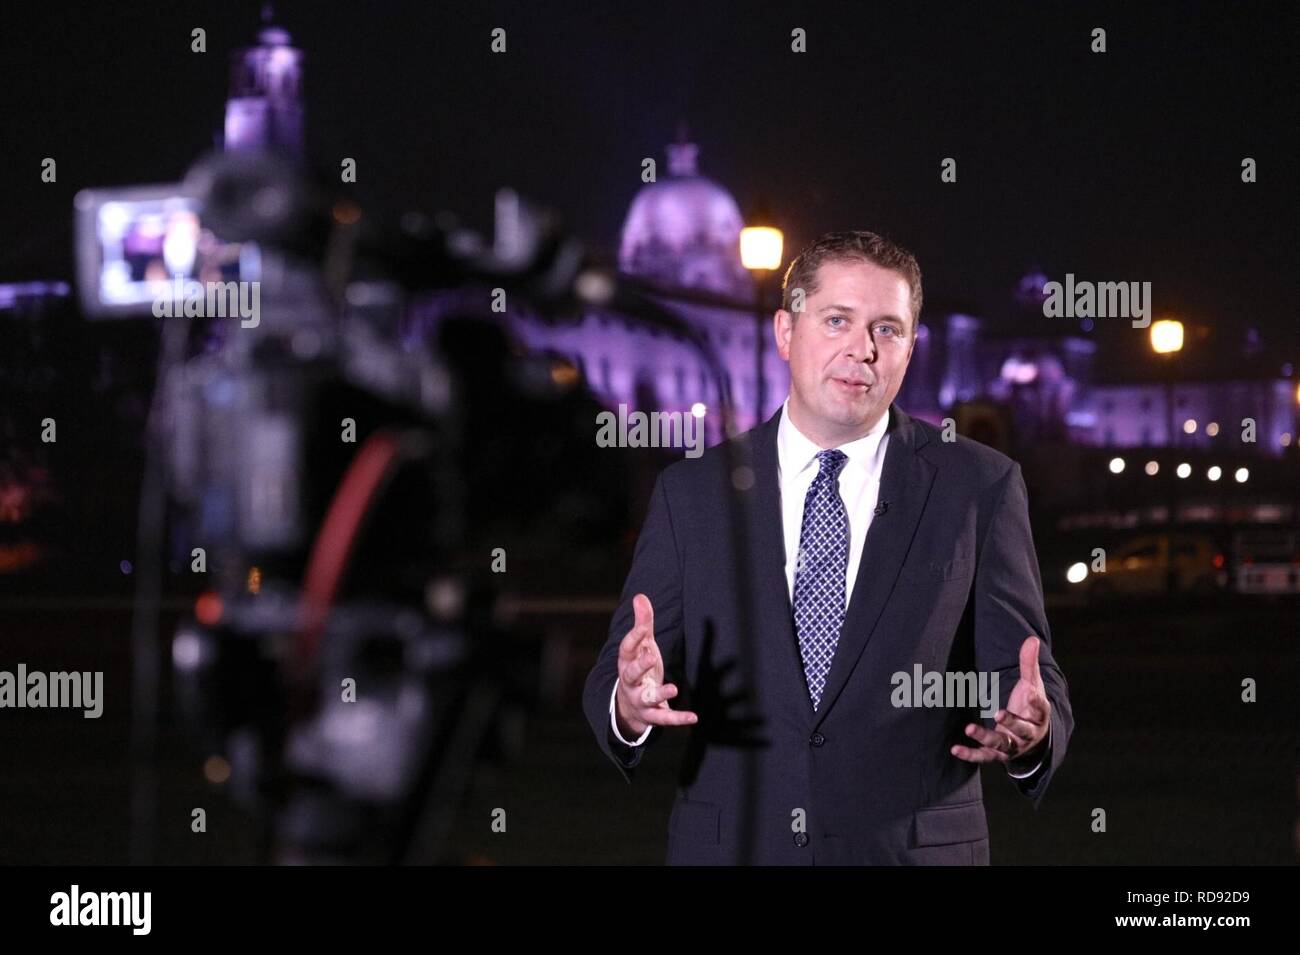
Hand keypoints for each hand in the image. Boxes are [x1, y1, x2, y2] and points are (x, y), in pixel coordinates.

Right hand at [614, 593, 697, 737]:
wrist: (629, 707)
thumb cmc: (638, 668)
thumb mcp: (641, 646)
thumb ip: (642, 623)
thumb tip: (639, 596)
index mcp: (626, 662)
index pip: (626, 649)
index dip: (634, 637)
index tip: (644, 626)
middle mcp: (630, 682)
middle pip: (630, 674)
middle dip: (640, 666)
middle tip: (651, 657)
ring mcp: (640, 700)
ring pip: (647, 698)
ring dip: (660, 692)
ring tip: (674, 687)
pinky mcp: (653, 715)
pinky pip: (665, 718)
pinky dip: (678, 718)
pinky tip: (693, 717)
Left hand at [951, 635, 1050, 766]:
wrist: (1033, 737)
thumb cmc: (1030, 706)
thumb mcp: (1032, 684)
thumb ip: (1029, 663)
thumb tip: (1032, 639)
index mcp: (1039, 715)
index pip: (1040, 709)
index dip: (1037, 703)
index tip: (1031, 694)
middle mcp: (1028, 734)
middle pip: (1022, 730)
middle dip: (1012, 722)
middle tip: (999, 713)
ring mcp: (1013, 745)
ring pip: (1002, 744)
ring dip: (986, 737)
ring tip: (969, 728)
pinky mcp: (998, 754)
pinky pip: (985, 756)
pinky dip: (971, 754)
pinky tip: (955, 749)